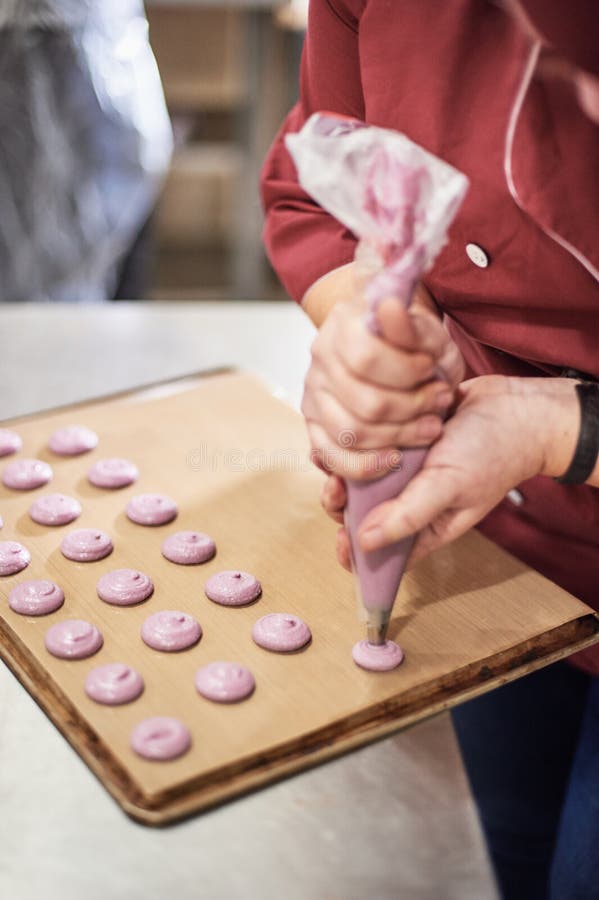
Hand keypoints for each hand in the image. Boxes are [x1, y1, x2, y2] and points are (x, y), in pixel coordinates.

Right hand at [302, 279, 464, 479]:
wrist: (393, 351)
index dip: (407, 371)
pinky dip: (365, 465)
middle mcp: (320, 359)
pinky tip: (395, 459)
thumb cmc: (413, 343)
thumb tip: (390, 309)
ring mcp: (314, 394)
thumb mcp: (426, 329)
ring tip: (429, 428)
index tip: (431, 368)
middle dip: (412, 408)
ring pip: (351, 432)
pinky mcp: (315, 426)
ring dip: (399, 436)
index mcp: (343, 325)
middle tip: (440, 402)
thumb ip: (412, 325)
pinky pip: (332, 457)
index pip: (367, 358)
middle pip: (365, 402)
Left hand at [322, 375, 579, 569]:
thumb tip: (364, 543)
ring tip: (336, 455)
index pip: (382, 553)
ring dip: (344, 470)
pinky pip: (370, 450)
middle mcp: (412, 502)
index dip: (355, 552)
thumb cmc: (493, 452)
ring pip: (361, 480)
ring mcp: (406, 472)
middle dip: (341, 503)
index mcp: (425, 526)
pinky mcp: (402, 444)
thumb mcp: (449, 487)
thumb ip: (409, 516)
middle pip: (362, 514)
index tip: (340, 537)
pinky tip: (346, 433)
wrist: (516, 406)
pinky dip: (356, 444)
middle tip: (336, 483)